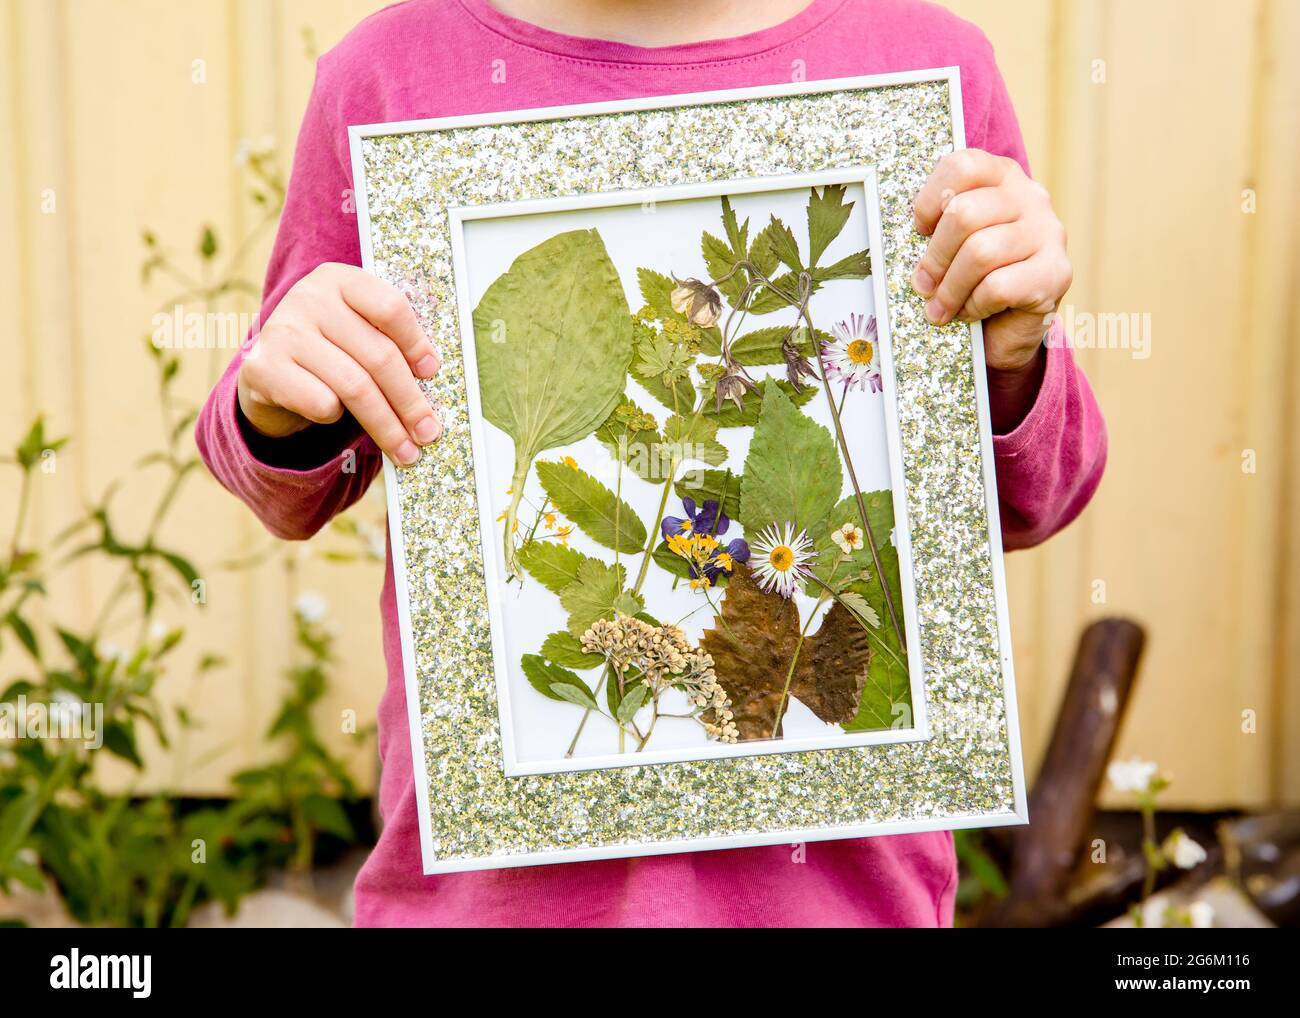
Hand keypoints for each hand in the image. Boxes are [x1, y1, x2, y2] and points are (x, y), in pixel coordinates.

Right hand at [237, 263, 441, 465]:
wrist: (269, 370)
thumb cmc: (330, 351)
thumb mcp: (358, 331)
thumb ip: (390, 342)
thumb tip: (433, 382)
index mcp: (340, 279)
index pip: (390, 307)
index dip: (416, 343)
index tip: (432, 373)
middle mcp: (309, 297)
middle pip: (378, 356)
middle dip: (409, 402)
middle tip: (428, 433)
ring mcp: (283, 331)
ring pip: (355, 386)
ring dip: (386, 425)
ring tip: (407, 451)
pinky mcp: (264, 367)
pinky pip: (321, 402)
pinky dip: (337, 418)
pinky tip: (337, 417)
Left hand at [911, 149, 1071, 372]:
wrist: (1009, 328)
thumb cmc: (973, 279)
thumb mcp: (953, 243)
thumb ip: (937, 227)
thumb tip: (905, 239)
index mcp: (1003, 177)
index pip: (962, 167)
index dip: (929, 200)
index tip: (920, 231)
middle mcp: (1031, 198)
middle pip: (965, 213)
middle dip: (934, 257)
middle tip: (923, 284)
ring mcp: (1049, 233)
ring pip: (980, 253)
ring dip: (950, 288)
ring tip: (940, 307)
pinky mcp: (1056, 273)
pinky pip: (997, 286)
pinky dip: (974, 305)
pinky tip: (971, 312)